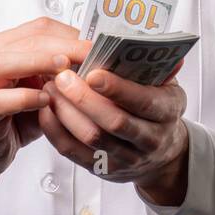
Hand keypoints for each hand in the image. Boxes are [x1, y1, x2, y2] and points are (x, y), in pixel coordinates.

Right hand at [0, 17, 91, 206]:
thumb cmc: (14, 118)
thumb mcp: (45, 91)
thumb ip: (64, 76)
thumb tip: (101, 63)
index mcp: (8, 48)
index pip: (42, 29)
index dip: (72, 34)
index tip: (100, 44)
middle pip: (28, 40)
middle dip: (64, 46)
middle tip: (91, 54)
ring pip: (5, 62)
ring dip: (39, 62)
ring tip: (65, 69)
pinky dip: (23, 98)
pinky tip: (45, 100)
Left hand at [39, 58, 189, 204]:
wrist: (161, 153)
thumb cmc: (158, 108)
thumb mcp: (165, 85)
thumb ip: (154, 65)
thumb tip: (144, 45)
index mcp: (167, 111)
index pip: (143, 101)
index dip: (117, 88)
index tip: (93, 73)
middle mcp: (150, 139)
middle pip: (114, 122)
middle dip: (84, 99)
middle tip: (63, 76)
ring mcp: (126, 158)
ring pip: (91, 137)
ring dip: (66, 112)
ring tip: (50, 87)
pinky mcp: (103, 169)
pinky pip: (73, 151)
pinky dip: (55, 130)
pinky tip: (47, 109)